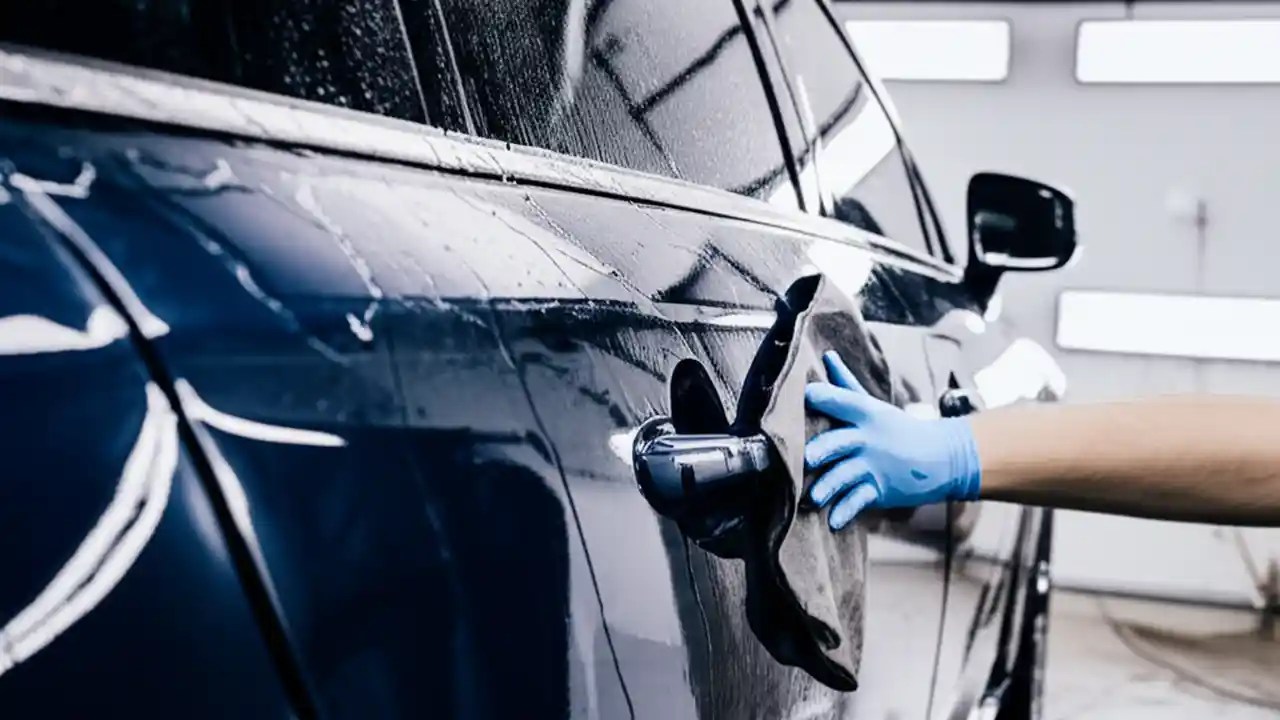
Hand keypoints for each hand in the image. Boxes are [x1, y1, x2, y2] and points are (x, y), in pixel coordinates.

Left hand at [804, 351, 981, 530]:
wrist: (944, 458)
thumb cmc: (900, 428)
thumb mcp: (874, 406)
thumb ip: (846, 385)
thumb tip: (828, 356)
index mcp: (866, 413)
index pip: (843, 401)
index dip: (824, 396)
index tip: (806, 394)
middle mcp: (868, 438)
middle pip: (841, 441)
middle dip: (824, 450)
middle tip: (808, 459)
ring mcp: (874, 465)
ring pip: (846, 475)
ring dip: (829, 487)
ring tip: (814, 498)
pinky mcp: (879, 489)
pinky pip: (859, 501)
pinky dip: (846, 512)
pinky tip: (833, 522)